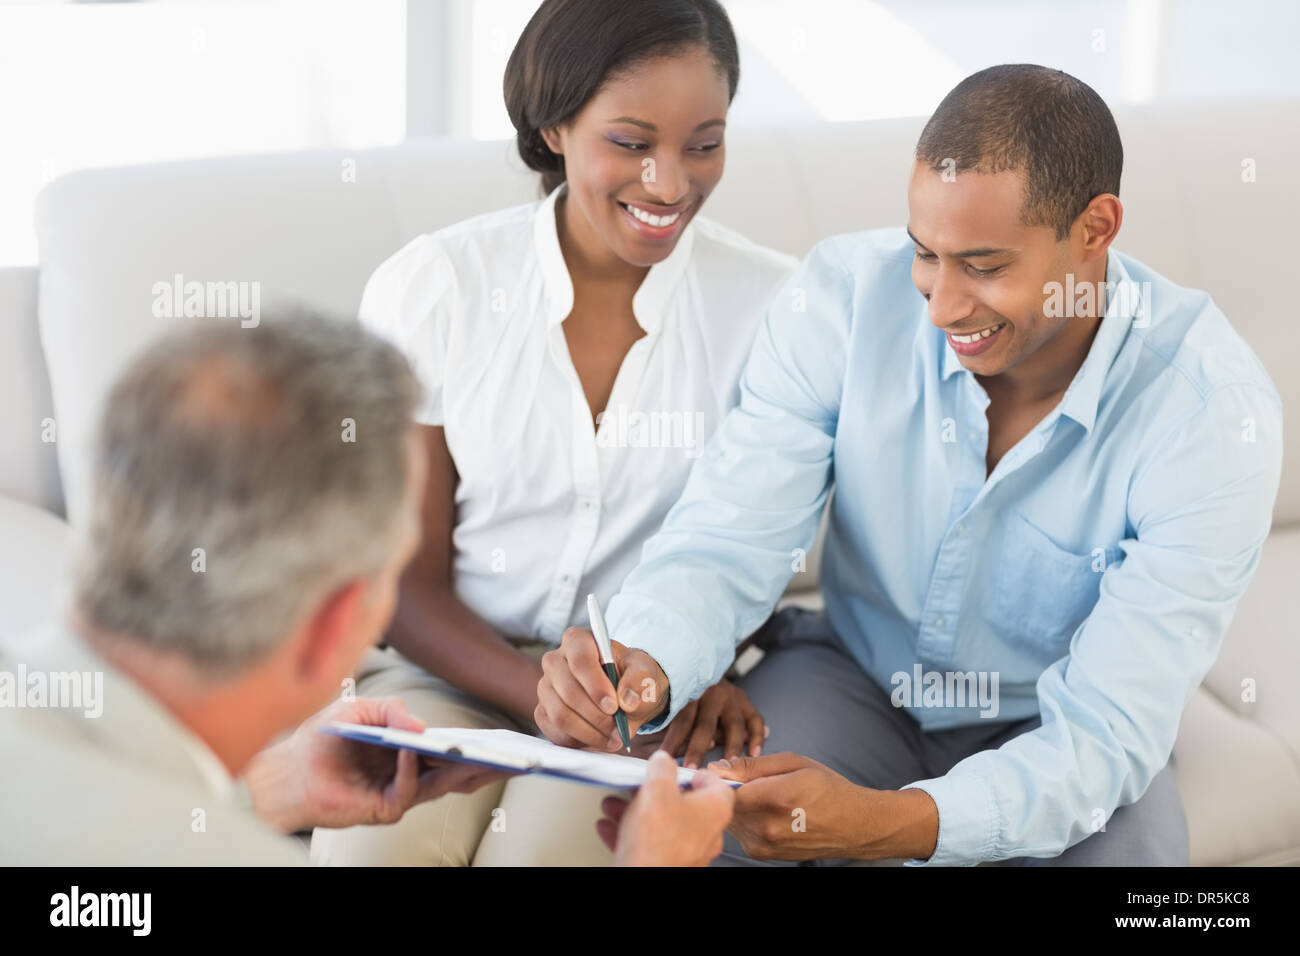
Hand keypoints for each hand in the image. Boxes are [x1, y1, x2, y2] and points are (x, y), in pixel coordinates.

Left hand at [247, 697, 512, 831]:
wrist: (288, 770)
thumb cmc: (323, 738)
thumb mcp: (360, 709)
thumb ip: (392, 709)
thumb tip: (423, 725)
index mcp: (410, 750)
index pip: (451, 750)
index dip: (475, 744)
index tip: (501, 738)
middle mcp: (410, 773)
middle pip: (456, 771)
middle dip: (483, 763)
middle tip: (507, 753)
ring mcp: (399, 792)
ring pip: (440, 785)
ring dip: (458, 768)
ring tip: (474, 749)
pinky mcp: (384, 808)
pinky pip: (408, 790)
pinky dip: (411, 769)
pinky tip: (409, 748)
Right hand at [535, 627, 668, 751]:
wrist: (624, 693)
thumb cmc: (631, 676)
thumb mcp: (644, 672)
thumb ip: (639, 681)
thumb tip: (627, 700)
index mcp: (577, 640)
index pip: (580, 661)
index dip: (596, 686)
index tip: (614, 706)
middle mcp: (554, 661)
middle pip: (569, 692)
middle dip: (597, 717)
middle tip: (619, 730)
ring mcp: (546, 687)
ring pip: (561, 715)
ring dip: (591, 733)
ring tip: (614, 738)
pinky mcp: (543, 712)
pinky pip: (556, 732)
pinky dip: (580, 741)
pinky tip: (599, 739)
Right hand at [596, 750, 734, 865]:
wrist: (644, 878)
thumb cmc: (657, 839)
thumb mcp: (656, 788)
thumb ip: (661, 767)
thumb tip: (663, 759)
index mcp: (715, 809)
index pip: (717, 784)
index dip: (695, 773)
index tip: (678, 768)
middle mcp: (708, 833)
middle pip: (683, 804)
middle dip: (653, 792)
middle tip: (638, 785)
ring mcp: (690, 852)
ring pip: (663, 824)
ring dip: (636, 812)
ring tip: (614, 804)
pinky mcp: (671, 864)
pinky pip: (651, 844)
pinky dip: (631, 833)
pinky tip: (610, 826)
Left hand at [659, 679, 768, 767]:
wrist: (701, 663)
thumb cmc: (681, 693)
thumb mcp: (669, 700)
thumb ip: (664, 723)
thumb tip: (654, 753)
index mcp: (689, 692)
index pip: (681, 721)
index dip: (672, 742)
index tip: (665, 762)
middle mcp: (711, 692)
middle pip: (705, 725)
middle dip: (697, 749)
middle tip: (692, 770)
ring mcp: (731, 697)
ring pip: (733, 724)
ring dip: (731, 746)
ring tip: (728, 765)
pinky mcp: (746, 702)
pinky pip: (755, 720)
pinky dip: (757, 736)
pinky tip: (754, 753)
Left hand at [706, 752, 878, 861]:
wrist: (853, 825)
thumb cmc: (827, 789)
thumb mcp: (794, 763)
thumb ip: (753, 764)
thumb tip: (720, 766)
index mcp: (777, 798)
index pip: (724, 788)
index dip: (718, 776)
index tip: (721, 768)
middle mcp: (768, 827)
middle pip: (724, 804)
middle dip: (726, 789)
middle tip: (742, 778)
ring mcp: (764, 844)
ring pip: (729, 818)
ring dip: (735, 805)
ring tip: (759, 795)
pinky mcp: (762, 854)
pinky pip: (739, 831)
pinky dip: (744, 819)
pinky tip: (764, 811)